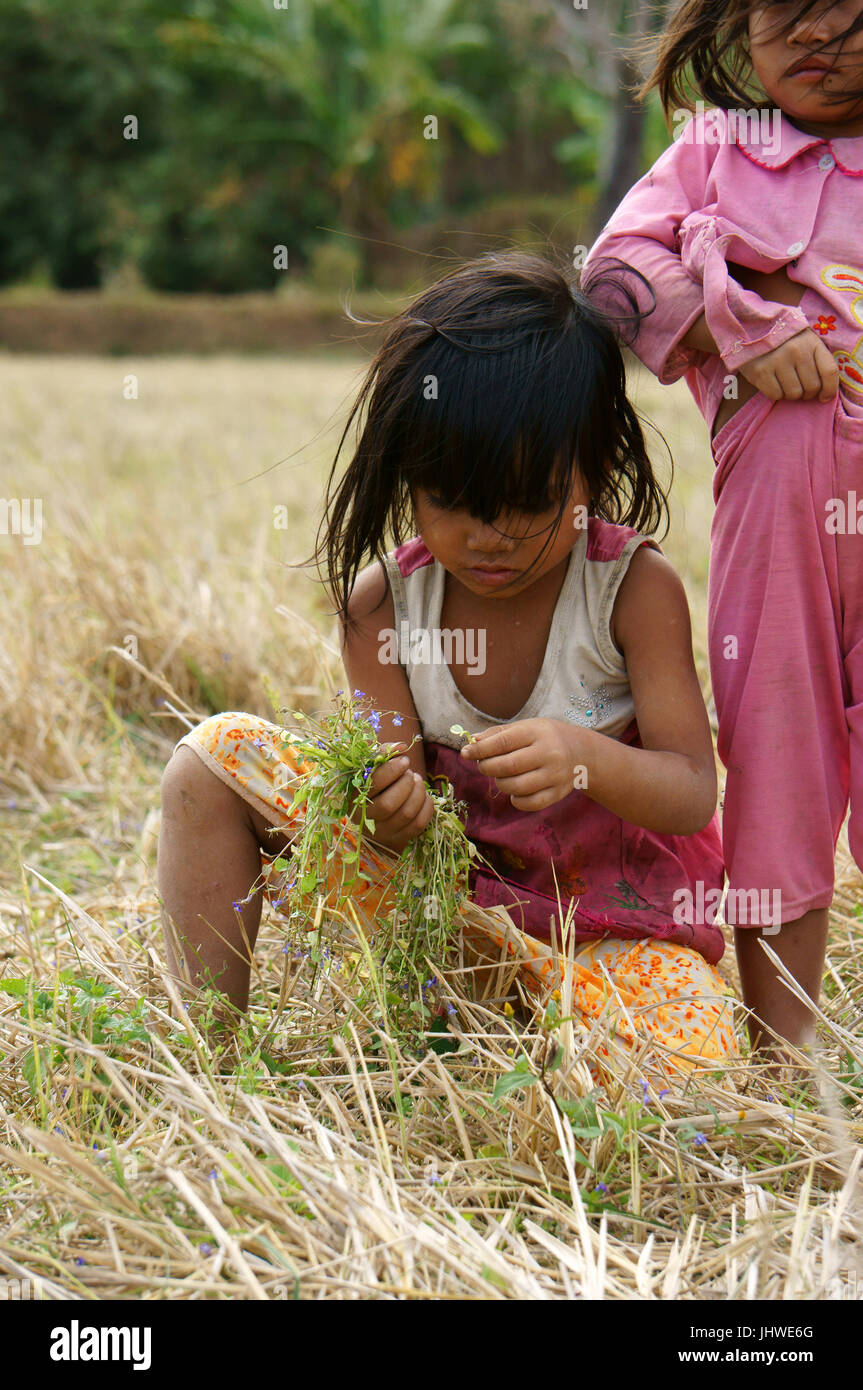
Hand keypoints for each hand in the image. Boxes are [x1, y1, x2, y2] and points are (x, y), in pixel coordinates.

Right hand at [363, 745, 433, 851]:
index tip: (405, 761)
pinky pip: (418, 824)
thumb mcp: (373, 767)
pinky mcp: (399, 839)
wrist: (376, 814)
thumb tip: (401, 747)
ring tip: (418, 782)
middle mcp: (366, 818)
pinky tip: (424, 796)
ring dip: (418, 793)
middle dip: (406, 784)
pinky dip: (426, 807)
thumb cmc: (375, 784)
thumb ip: (383, 752)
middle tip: (411, 774)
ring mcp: (383, 832)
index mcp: (355, 797)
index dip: (392, 771)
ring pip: (406, 814)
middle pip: (389, 804)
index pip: (373, 785)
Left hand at [460, 719, 586, 811]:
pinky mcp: (558, 793)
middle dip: (487, 767)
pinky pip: (529, 803)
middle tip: (482, 765)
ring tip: (501, 776)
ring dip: (500, 783)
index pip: (503, 742)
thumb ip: (498, 734)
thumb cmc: (545, 737)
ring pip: (516, 787)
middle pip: (507, 766)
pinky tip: (515, 791)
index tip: (466, 752)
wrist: (581, 752)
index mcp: (537, 732)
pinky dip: (516, 800)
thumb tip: (472, 742)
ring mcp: (555, 775)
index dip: (480, 749)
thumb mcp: (525, 727)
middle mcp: (549, 753)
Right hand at [738, 328, 839, 402]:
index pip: (829, 372)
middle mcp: (797, 351)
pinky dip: (776, 394)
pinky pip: (775, 395)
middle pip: (812, 387)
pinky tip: (774, 383)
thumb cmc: (785, 341)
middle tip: (801, 389)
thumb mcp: (806, 343)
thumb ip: (818, 362)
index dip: (830, 389)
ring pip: (794, 394)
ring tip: (786, 384)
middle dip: (808, 394)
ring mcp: (778, 361)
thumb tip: (825, 394)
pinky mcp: (760, 371)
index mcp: (812, 343)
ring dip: (791, 395)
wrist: (754, 329)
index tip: (825, 397)